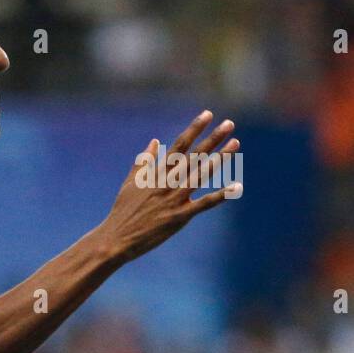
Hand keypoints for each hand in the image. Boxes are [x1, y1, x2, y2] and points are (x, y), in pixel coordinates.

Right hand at [98, 110, 241, 263]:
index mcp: (156, 173)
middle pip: (194, 156)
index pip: (179, 146)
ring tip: (235, 143)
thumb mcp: (130, 182)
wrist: (117, 238)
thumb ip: (144, 161)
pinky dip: (220, 196)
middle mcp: (167, 183)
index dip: (194, 129)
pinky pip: (204, 204)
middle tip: (229, 124)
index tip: (207, 114)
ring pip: (201, 175)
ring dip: (220, 159)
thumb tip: (155, 141)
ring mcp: (174, 199)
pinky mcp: (179, 216)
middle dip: (212, 139)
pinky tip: (236, 187)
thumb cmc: (123, 211)